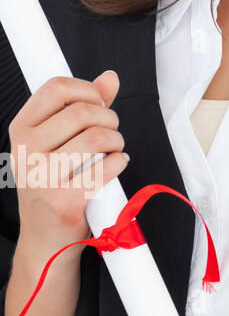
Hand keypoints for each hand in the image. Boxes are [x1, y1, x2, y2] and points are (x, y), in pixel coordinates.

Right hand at [8, 71, 128, 255]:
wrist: (45, 237)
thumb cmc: (55, 183)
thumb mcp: (59, 141)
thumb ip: (85, 107)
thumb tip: (110, 78)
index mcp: (22, 130)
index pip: (55, 88)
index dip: (87, 89)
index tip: (98, 102)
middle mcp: (25, 151)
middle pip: (83, 111)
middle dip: (110, 119)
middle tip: (111, 133)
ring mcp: (41, 176)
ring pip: (98, 137)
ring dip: (117, 142)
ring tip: (113, 150)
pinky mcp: (63, 199)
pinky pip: (107, 167)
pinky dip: (119, 163)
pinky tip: (114, 165)